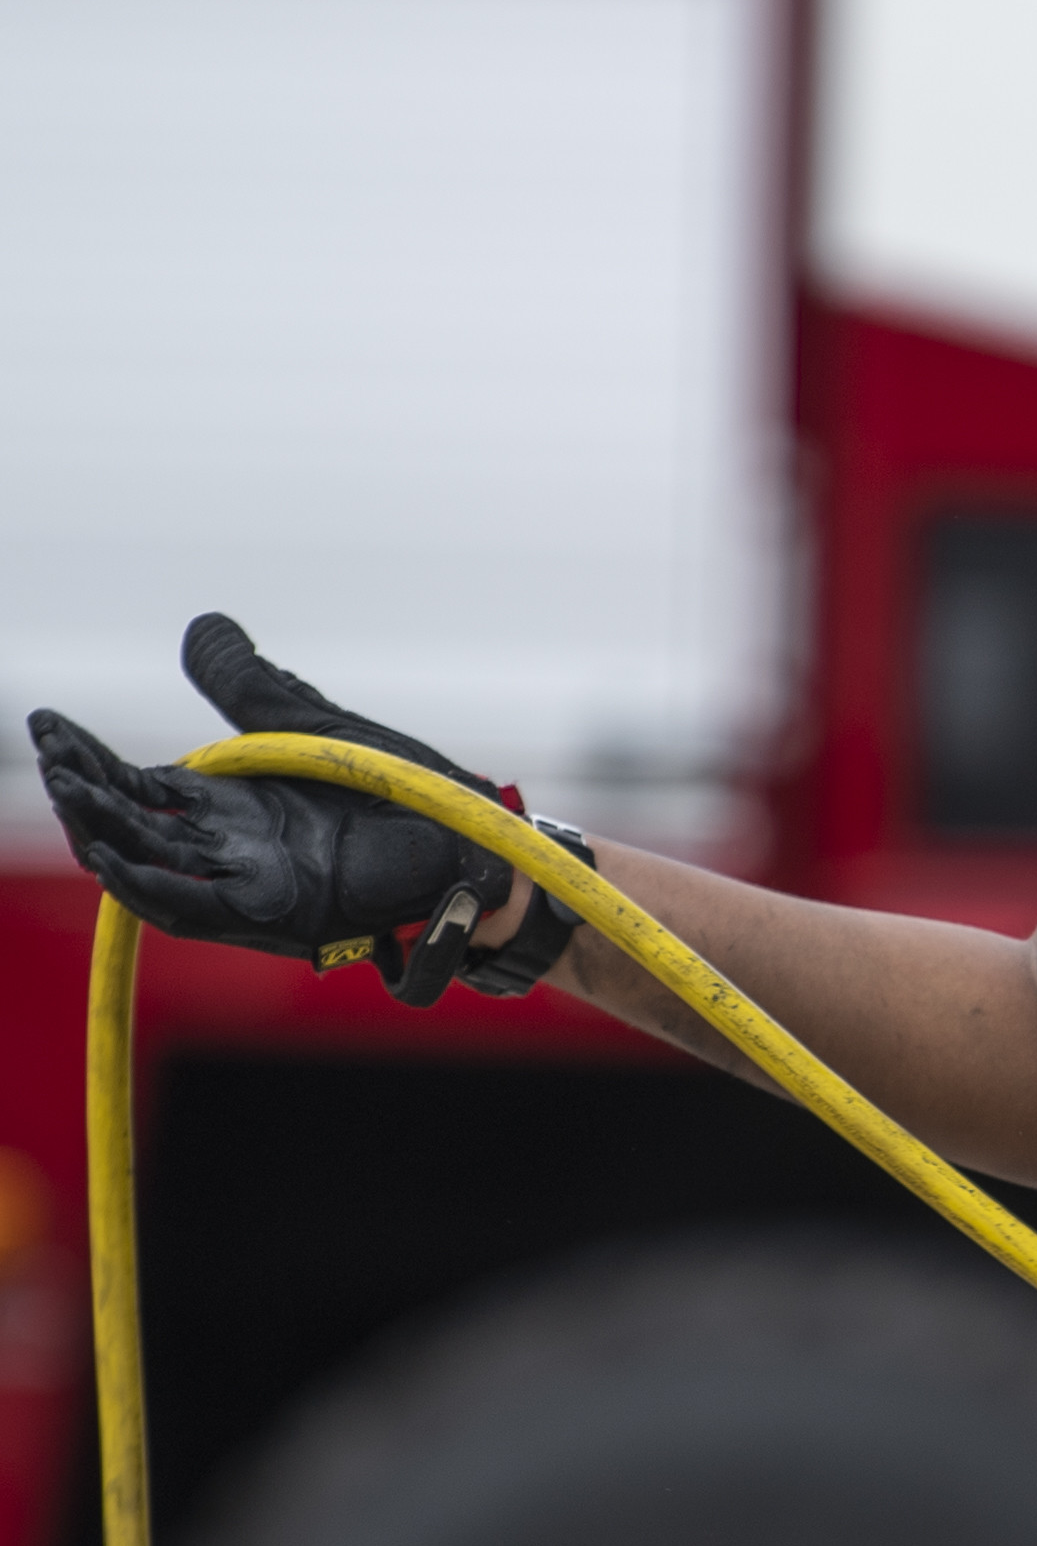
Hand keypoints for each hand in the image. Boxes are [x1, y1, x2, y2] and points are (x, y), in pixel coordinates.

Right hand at [28, 614, 512, 991]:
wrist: (482, 845)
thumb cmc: (405, 795)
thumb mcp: (312, 728)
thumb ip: (252, 687)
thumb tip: (200, 625)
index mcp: (230, 807)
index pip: (136, 786)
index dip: (88, 760)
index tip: (46, 726)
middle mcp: (231, 851)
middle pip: (133, 829)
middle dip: (85, 797)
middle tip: (51, 760)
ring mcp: (254, 889)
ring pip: (152, 875)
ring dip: (106, 841)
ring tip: (70, 797)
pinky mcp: (283, 919)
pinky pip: (201, 915)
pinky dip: (154, 892)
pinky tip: (117, 863)